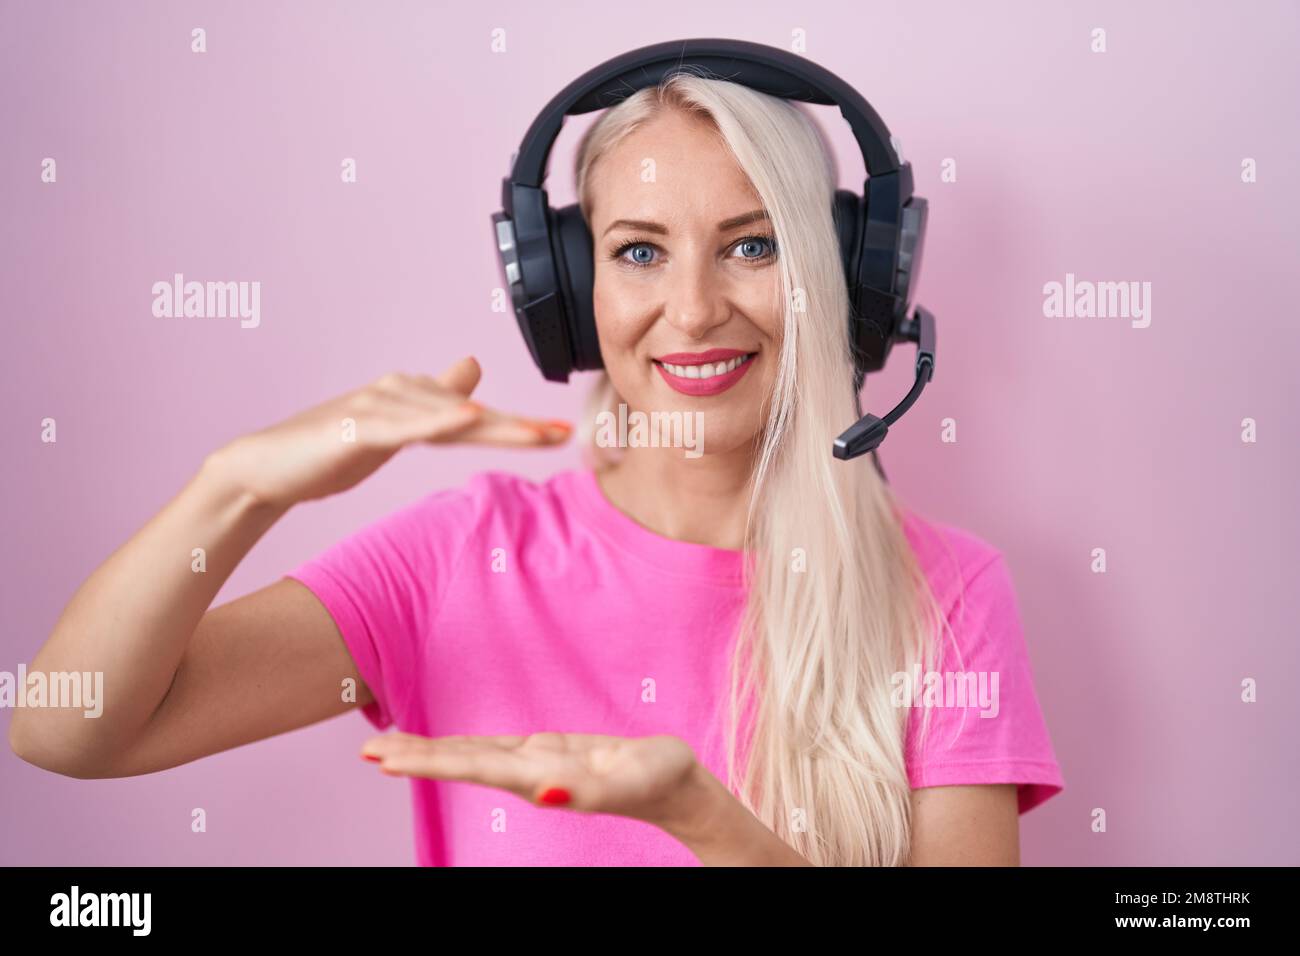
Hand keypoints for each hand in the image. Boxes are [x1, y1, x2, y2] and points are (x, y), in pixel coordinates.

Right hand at [202, 356, 570, 508]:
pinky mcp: (357, 427)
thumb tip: (472, 368)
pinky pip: (406, 425)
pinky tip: (469, 418)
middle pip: (471, 415)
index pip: (474, 414)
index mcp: (413, 396)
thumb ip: (433, 403)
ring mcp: (378, 406)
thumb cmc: (331, 450)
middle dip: (519, 427)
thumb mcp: (394, 427)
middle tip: (563, 434)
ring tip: (538, 436)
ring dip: (495, 427)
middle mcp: (401, 392)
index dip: (516, 425)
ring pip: (448, 419)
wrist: (266, 468)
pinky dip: (438, 421)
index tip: (560, 433)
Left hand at [360, 731, 705, 831]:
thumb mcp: (626, 780)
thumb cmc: (656, 780)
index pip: (472, 767)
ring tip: (388, 747)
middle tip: (367, 751)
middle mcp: (527, 773)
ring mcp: (533, 762)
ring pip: (470, 754)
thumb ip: (586, 788)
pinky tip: (441, 747)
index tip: (387, 760)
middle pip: (461, 762)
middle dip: (414, 757)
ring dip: (428, 751)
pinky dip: (459, 744)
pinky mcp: (544, 751)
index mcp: (540, 777)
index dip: (429, 761)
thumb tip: (544, 793)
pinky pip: (490, 747)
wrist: (674, 784)